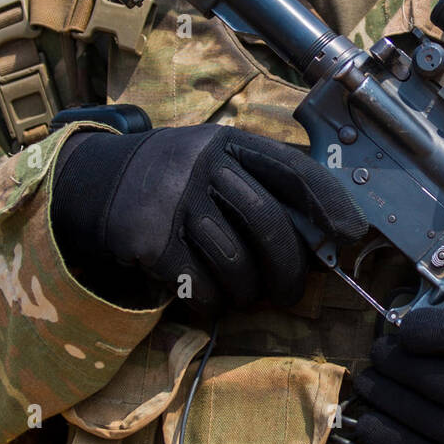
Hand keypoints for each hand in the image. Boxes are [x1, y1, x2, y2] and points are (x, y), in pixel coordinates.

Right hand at [50, 124, 366, 310]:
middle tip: (291, 294)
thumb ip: (257, 184)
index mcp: (228, 142)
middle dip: (288, 268)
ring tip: (245, 297)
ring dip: (248, 291)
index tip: (351, 234)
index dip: (328, 202)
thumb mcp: (212, 162)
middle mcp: (201, 164)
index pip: (292, 168)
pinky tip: (209, 300)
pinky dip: (212, 302)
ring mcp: (172, 199)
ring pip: (234, 259)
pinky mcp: (147, 237)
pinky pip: (198, 283)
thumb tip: (321, 236)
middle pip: (267, 221)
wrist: (92, 182)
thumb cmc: (173, 180)